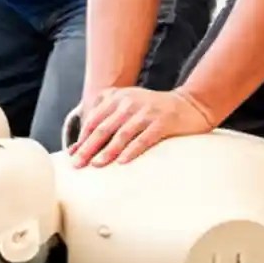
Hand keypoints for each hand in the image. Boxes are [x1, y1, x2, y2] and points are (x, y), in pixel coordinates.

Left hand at [69, 87, 214, 167]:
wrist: (190, 104)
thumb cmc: (154, 111)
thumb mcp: (128, 108)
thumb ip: (106, 121)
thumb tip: (79, 147)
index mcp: (117, 97)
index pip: (94, 120)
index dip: (82, 139)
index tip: (72, 155)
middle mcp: (128, 102)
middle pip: (103, 128)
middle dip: (88, 147)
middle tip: (77, 164)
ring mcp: (145, 111)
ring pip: (121, 134)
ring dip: (107, 151)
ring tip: (96, 165)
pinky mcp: (162, 122)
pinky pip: (144, 138)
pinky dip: (132, 150)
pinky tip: (123, 162)